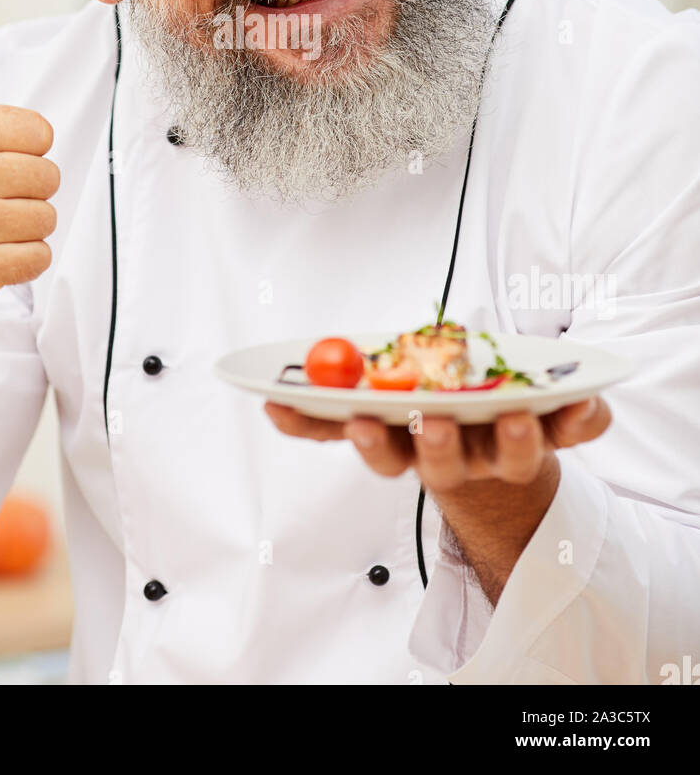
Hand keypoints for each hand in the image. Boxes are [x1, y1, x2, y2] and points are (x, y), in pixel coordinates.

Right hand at [264, 397, 610, 489]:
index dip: (369, 441)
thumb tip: (267, 397)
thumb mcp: (380, 404)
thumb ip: (328, 407)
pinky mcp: (556, 440)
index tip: (357, 422)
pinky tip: (592, 400)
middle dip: (435, 442)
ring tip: (514, 413)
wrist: (502, 455)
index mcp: (412, 447)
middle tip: (432, 418)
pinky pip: (575, 433)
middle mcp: (458, 457)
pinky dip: (586, 418)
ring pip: (511, 456)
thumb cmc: (434, 413)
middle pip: (444, 462)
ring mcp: (507, 454)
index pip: (381, 453)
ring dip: (513, 440)